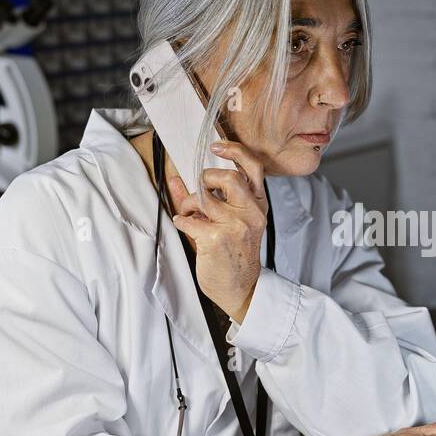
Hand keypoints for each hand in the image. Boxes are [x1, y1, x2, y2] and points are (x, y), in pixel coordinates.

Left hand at [169, 141, 268, 321]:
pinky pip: (188, 218)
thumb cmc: (235, 256)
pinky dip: (181, 221)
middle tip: (200, 189)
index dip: (235, 151)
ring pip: (203, 197)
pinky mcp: (217, 238)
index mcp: (258, 205)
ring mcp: (236, 225)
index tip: (217, 147)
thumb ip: (207, 199)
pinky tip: (186, 227)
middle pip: (227, 177)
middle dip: (205, 179)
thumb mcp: (231, 223)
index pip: (253, 168)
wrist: (240, 289)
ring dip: (188, 203)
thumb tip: (177, 179)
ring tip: (189, 213)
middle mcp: (251, 213)